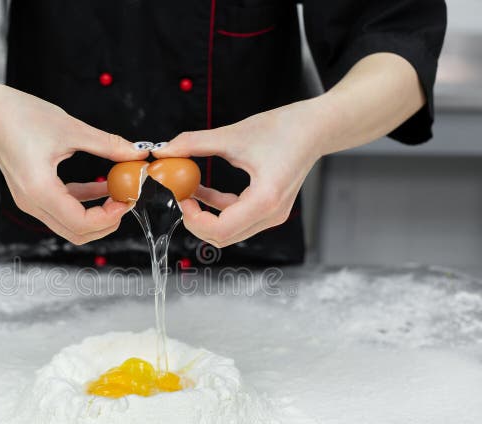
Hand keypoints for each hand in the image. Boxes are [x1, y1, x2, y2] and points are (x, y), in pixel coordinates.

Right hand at [0, 81, 147, 244]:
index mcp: (40, 190)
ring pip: (70, 226)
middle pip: (77, 233)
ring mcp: (30, 202)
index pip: (81, 223)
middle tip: (127, 200)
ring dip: (97, 215)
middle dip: (107, 222)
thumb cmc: (21, 115)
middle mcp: (32, 203)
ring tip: (118, 193)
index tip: (128, 199)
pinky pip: (63, 210)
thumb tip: (136, 153)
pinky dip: (84, 204)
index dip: (110, 217)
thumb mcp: (71, 128)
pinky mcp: (32, 195)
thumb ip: (107, 145)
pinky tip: (101, 187)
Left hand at [153, 98, 328, 247]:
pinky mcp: (270, 210)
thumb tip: (165, 149)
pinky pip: (236, 220)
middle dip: (195, 221)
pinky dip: (217, 209)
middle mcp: (271, 214)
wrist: (316, 128)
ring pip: (228, 232)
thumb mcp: (233, 134)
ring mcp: (272, 215)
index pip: (220, 230)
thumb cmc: (285, 128)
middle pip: (222, 237)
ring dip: (205, 216)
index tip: (181, 198)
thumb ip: (194, 143)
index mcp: (265, 200)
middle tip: (179, 198)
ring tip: (187, 192)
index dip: (193, 220)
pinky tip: (202, 190)